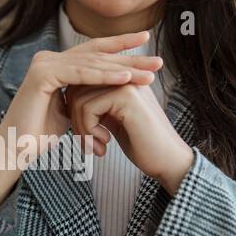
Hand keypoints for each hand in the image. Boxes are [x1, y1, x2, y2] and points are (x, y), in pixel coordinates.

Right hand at [0, 32, 161, 208]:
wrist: (16, 149)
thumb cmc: (41, 134)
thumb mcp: (71, 109)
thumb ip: (84, 94)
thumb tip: (107, 91)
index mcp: (56, 64)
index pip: (94, 52)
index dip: (121, 47)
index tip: (147, 43)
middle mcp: (48, 59)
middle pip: (96, 55)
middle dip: (129, 58)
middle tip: (157, 62)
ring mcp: (44, 64)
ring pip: (91, 64)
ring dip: (122, 68)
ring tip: (148, 73)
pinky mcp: (42, 76)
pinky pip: (79, 74)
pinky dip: (103, 76)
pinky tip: (124, 78)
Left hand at [65, 82, 194, 194]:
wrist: (168, 161)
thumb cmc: (141, 144)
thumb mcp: (113, 119)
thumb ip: (97, 105)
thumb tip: (67, 99)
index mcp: (122, 77)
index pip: (82, 82)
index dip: (74, 109)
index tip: (83, 134)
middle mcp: (125, 74)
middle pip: (76, 88)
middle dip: (74, 119)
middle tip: (86, 144)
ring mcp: (127, 83)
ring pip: (78, 98)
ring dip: (81, 128)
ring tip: (94, 147)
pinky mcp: (126, 96)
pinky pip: (88, 108)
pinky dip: (88, 131)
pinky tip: (104, 144)